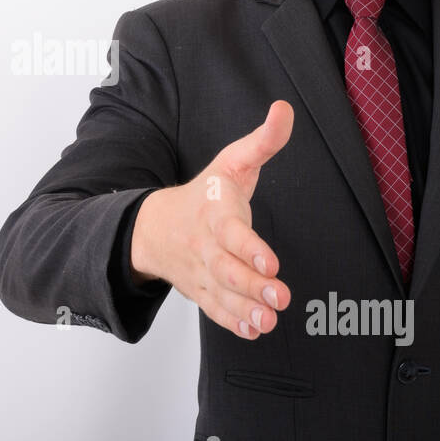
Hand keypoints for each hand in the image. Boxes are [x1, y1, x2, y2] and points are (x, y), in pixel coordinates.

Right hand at [131, 100, 293, 338]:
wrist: (154, 226)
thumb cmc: (204, 194)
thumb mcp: (231, 162)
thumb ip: (263, 141)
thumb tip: (285, 110)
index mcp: (214, 214)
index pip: (231, 232)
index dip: (250, 248)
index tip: (271, 262)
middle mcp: (206, 246)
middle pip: (226, 269)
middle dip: (252, 285)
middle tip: (279, 296)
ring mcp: (201, 273)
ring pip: (221, 294)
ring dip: (245, 309)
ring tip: (270, 321)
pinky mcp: (202, 292)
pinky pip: (214, 310)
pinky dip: (232, 323)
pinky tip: (254, 331)